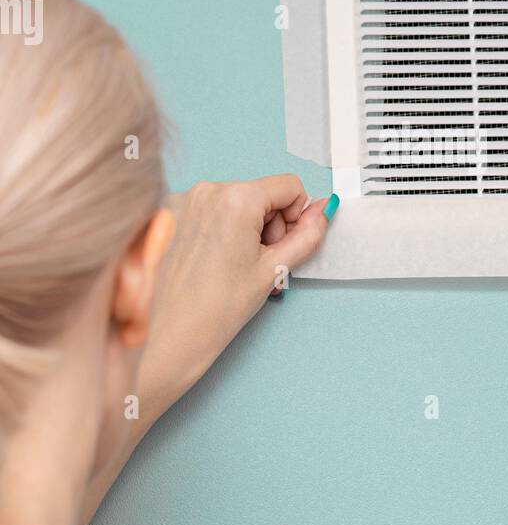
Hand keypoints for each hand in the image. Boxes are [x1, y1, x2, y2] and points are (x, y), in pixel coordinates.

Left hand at [137, 175, 332, 427]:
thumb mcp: (273, 270)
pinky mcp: (169, 214)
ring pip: (236, 202)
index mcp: (236, 198)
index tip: (285, 243)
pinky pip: (210, 210)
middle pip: (262, 193)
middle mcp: (207, 190)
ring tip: (235, 266)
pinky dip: (220, 230)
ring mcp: (183, 200)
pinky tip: (213, 262)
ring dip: (246, 229)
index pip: (290, 186)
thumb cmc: (215, 310)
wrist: (169, 338)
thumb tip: (321, 212)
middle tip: (259, 262)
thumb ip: (306, 235)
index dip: (297, 216)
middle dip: (270, 224)